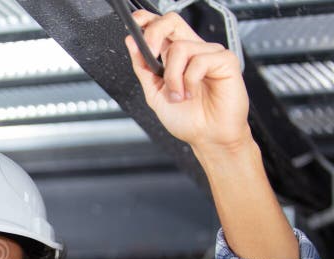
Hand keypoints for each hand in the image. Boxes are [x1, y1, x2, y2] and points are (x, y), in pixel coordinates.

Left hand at [125, 10, 250, 151]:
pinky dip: (189, 81)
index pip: (161, 26)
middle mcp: (193, 50)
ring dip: (172, 77)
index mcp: (176, 56)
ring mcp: (209, 53)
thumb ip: (143, 68)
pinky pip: (199, 61)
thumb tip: (131, 43)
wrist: (207, 137)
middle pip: (171, 21)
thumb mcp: (154, 93)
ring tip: (179, 96)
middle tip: (149, 58)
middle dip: (154, 35)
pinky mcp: (225, 60)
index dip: (146, 21)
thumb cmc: (188, 119)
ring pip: (180, 48)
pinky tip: (193, 93)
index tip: (134, 26)